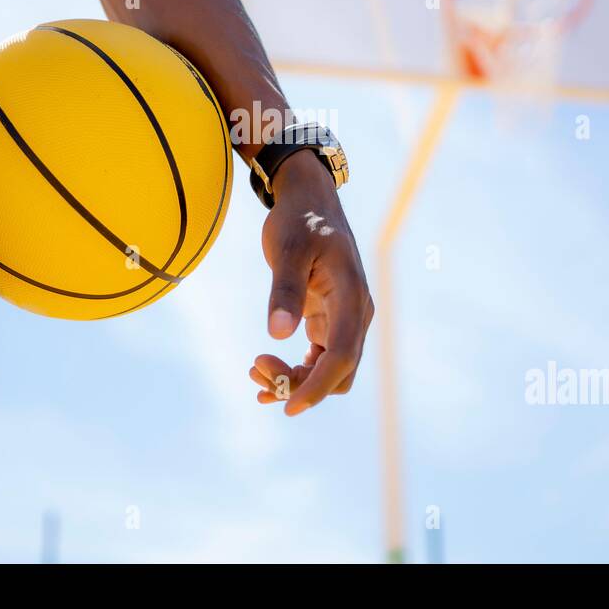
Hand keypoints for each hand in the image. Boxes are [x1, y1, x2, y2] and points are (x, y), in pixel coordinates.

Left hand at [248, 151, 373, 415]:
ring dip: (294, 380)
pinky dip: (294, 371)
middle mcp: (355, 314)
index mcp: (352, 298)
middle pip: (337, 372)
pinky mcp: (329, 321)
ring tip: (253, 370)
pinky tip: (263, 372)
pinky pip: (318, 360)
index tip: (287, 407)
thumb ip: (285, 290)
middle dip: (299, 384)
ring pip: (328, 371)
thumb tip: (277, 334)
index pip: (341, 356)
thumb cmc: (298, 220)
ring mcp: (344, 320)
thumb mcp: (288, 249)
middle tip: (254, 370)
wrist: (308, 201)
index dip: (316, 387)